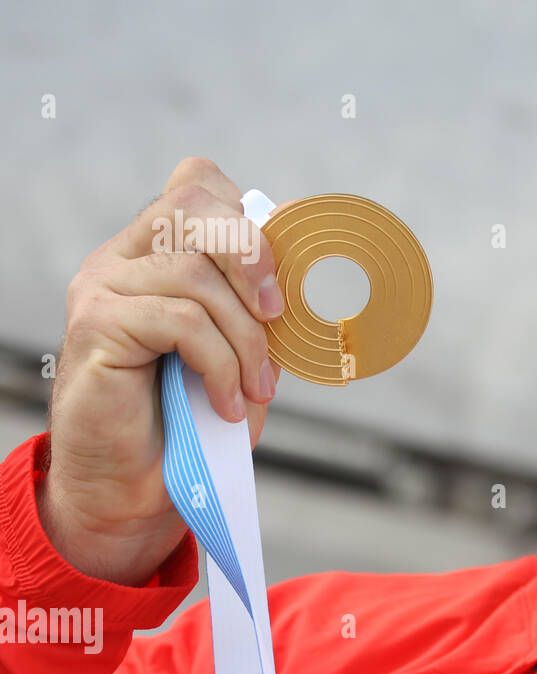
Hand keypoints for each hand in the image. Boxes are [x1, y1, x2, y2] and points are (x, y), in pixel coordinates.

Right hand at [36, 157, 286, 585]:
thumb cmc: (192, 417)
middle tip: (280, 316)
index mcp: (156, 251)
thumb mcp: (239, 349)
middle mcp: (122, 258)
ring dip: (245, 337)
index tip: (280, 281)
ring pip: (195, 274)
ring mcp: (102, 288)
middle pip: (191, 206)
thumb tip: (304, 263)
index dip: (248, 217)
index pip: (196, 185)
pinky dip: (220, 362)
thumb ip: (256, 303)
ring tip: (256, 388)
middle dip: (253, 256)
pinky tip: (226, 402)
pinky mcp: (95, 327)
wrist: (136, 487)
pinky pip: (179, 320)